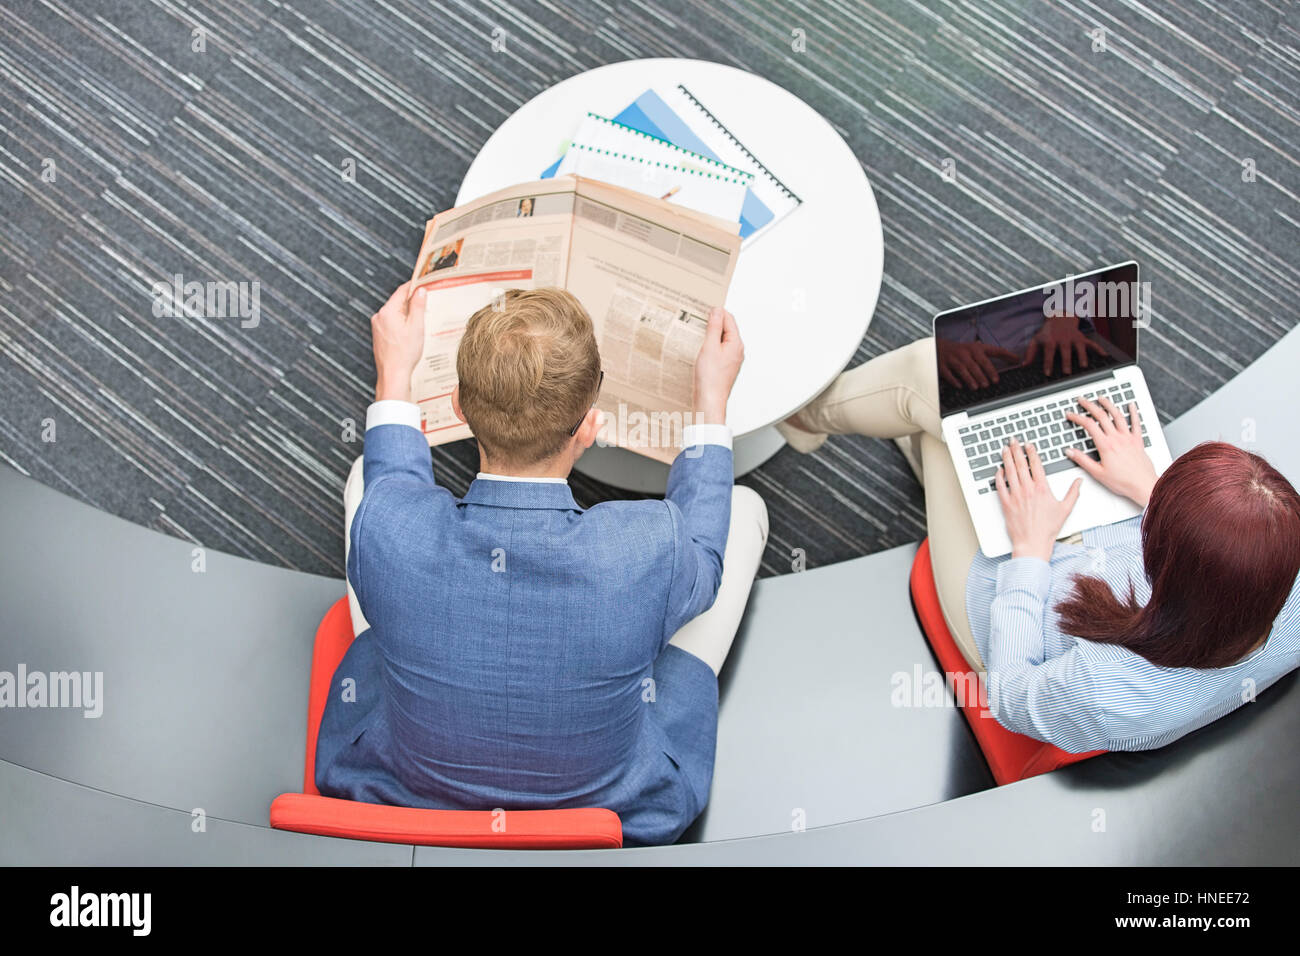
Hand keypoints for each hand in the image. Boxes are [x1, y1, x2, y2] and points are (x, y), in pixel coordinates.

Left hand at [372, 281, 427, 401]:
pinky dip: (402, 325)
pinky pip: (392, 324)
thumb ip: (418, 306)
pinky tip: (411, 334)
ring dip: (407, 315)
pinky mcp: (378, 336)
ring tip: (420, 323)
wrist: (393, 374)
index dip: (413, 286)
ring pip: (395, 314)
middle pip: (398, 303)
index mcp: (387, 312)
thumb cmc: (405, 353)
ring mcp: (377, 327)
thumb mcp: (416, 327)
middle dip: (412, 303)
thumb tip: (420, 290)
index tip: (423, 282)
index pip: (401, 292)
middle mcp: (379, 317)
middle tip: (427, 304)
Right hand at [693, 307, 743, 424]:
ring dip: (710, 335)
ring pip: (721, 340)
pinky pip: (718, 350)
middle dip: (713, 323)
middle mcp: (736, 351)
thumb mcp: (710, 347)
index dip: (717, 312)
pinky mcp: (724, 367)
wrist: (710, 400)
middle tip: (699, 318)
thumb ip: (714, 327)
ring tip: (697, 332)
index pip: (729, 320)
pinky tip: (699, 348)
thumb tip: (717, 311)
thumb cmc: (710, 377)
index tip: (704, 308)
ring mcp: (731, 359)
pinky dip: (709, 346)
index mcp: (736, 343)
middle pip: (726, 329)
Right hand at [936, 339, 1020, 389]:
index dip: (1004, 356)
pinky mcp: (943, 366)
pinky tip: (960, 386)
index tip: (1013, 362)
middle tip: (990, 383)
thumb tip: (1016, 360)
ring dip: (970, 379)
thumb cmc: (962, 350)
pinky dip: (954, 380)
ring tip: (977, 387)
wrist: (939, 348)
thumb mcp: (978, 348)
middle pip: (975, 364)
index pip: (992, 351)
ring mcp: (953, 359)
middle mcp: (965, 353)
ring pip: (962, 369)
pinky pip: (949, 374)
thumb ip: (995, 353)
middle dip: (983, 373)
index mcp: (975, 348)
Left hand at [996, 438, 1081, 560]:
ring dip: (1006, 458)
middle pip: (1020, 464)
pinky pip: (1000, 486)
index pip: (1036, 464)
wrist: (1032, 542)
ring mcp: (1015, 495)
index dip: (1031, 452)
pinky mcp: (1006, 503)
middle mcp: (1028, 489)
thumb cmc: (1048, 528)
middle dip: (1016, 450)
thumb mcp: (1065, 509)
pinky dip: (999, 476)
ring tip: (1004, 449)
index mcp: (1042, 489)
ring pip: (1009, 472)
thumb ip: (1073, 493)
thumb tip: (1079, 481)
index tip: (1028, 444)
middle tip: (1013, 441)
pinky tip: (998, 469)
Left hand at [1022, 315, 1105, 375]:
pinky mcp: (1082, 338)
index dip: (1048, 363)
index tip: (1048, 373)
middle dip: (1066, 361)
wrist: (1059, 317)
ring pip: (1079, 347)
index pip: (1048, 353)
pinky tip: (1104, 355)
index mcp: (1051, 340)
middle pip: (1065, 351)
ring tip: (1084, 366)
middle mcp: (1063, 340)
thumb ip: (1030, 353)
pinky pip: (1091, 343)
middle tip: (1067, 372)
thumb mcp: (1036, 340)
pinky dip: (1098, 349)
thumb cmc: (1047, 332)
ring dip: (1082, 356)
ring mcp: (1074, 339)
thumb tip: (1023, 365)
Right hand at [1064, 396, 1156, 506]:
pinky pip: (1136, 423)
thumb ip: (1082, 460)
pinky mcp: (1138, 440)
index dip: (1077, 417)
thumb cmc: (1123, 482)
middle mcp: (1117, 438)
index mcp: (1106, 446)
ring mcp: (1128, 438)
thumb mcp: (1098, 473)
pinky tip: (1131, 405)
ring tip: (1101, 398)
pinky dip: (1134, 412)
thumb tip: (1070, 451)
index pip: (1088, 425)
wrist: (1143, 485)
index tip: (1070, 415)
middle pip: (1102, 416)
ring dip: (1108, 404)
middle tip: (1082, 400)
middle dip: (1090, 405)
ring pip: (1117, 416)